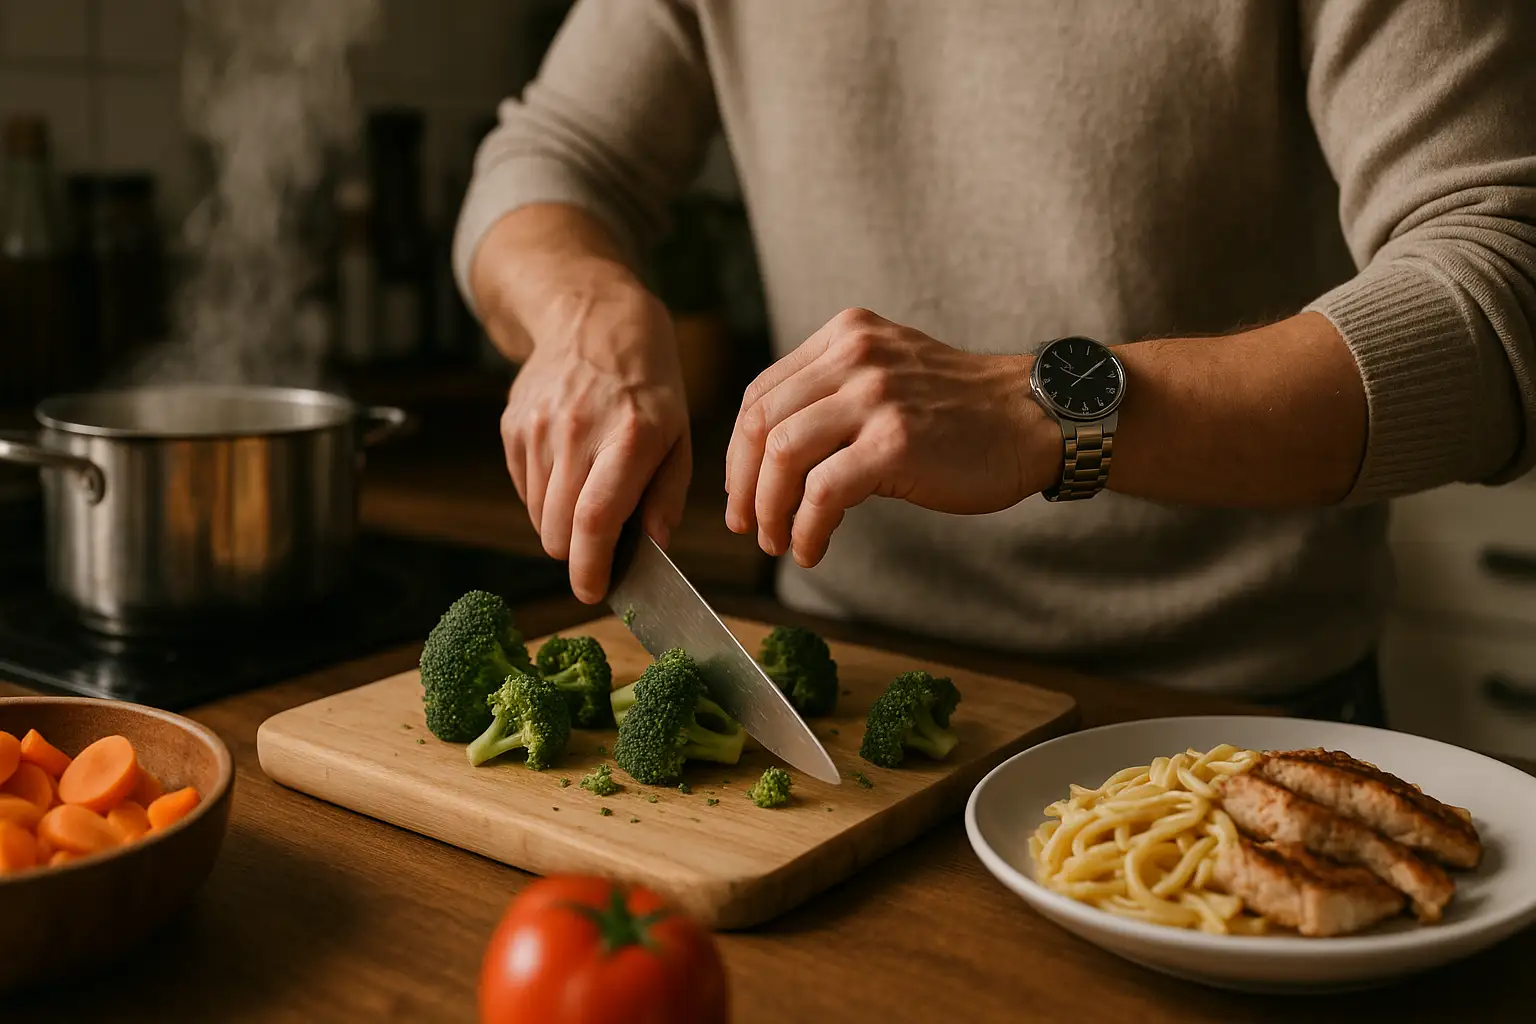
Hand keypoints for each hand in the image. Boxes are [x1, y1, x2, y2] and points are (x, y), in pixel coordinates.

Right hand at [500, 285, 690, 602]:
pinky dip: (545, 496)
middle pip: (557, 529)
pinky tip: (569, 468)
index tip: (592, 592)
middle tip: (598, 551)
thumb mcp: (678, 435)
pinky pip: (523, 488)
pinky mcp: (513, 426)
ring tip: (589, 493)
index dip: (590, 567)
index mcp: (628, 438)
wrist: (594, 320)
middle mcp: (576, 432)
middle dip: (576, 554)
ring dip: (561, 524)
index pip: (595, 520)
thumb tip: (654, 546)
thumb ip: (667, 495)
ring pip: (537, 514)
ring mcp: (537, 428)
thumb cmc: (648, 385)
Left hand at [725, 307, 1054, 567]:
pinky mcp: (895, 443)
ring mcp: (875, 397)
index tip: (740, 490)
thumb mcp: (889, 373)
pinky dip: (806, 529)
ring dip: (771, 510)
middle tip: (749, 527)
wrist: (1035, 418)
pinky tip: (813, 549)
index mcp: (845, 337)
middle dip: (744, 484)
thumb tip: (771, 456)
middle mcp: (854, 356)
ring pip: (783, 456)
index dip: (738, 450)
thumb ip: (833, 394)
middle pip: (762, 424)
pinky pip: (823, 492)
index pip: (761, 393)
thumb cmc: (962, 410)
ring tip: (779, 542)